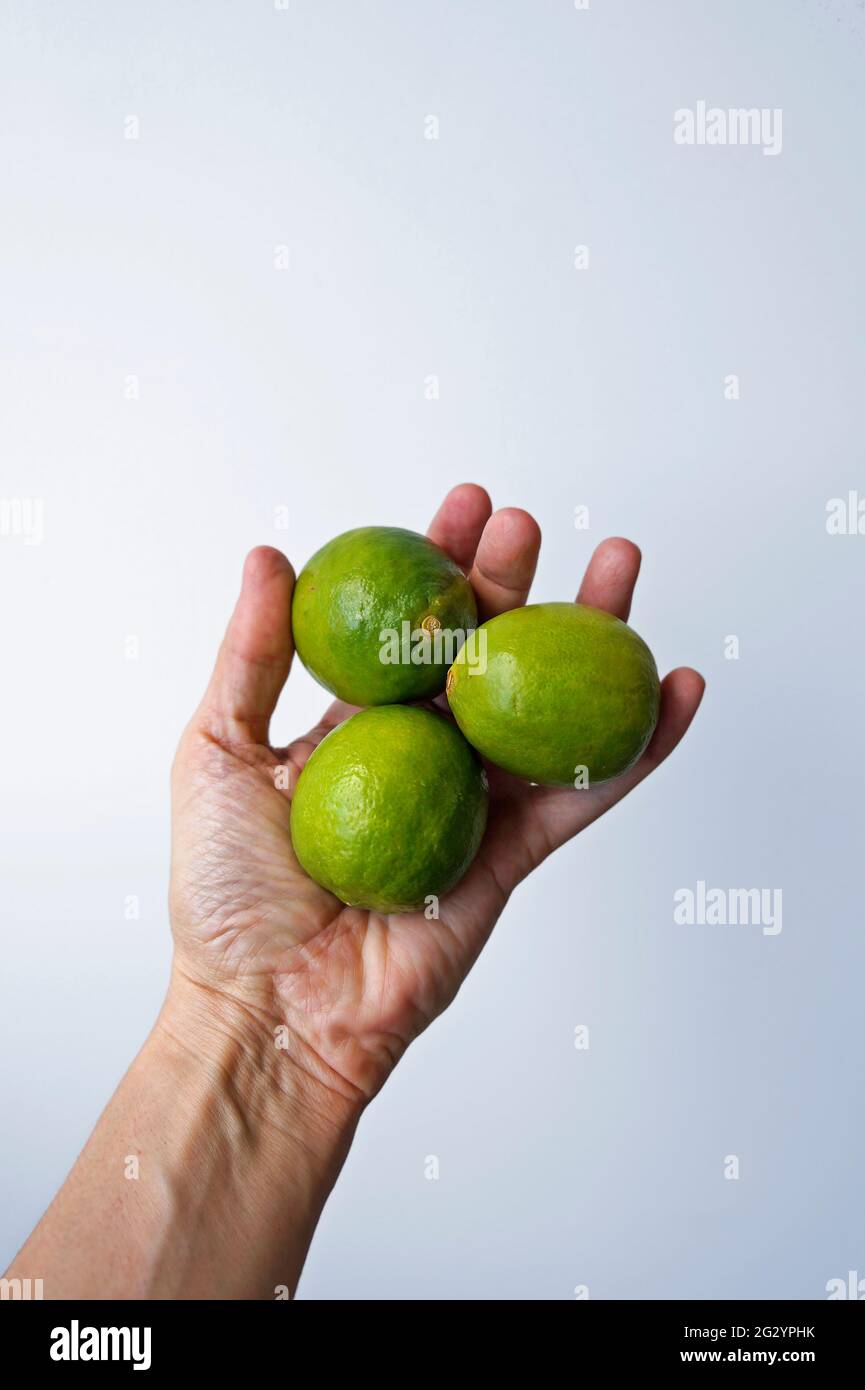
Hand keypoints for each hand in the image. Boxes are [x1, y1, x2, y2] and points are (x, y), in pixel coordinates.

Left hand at [169, 484, 703, 1108]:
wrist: (269, 1009)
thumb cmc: (226, 891)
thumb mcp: (214, 750)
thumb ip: (250, 655)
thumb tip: (271, 553)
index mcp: (357, 727)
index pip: (410, 627)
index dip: (440, 563)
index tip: (465, 501)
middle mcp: (423, 758)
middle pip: (486, 655)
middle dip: (514, 584)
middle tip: (532, 526)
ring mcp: (474, 806)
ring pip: (545, 709)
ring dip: (592, 639)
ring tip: (619, 567)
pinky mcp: (514, 858)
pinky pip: (584, 795)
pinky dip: (637, 747)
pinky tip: (677, 686)